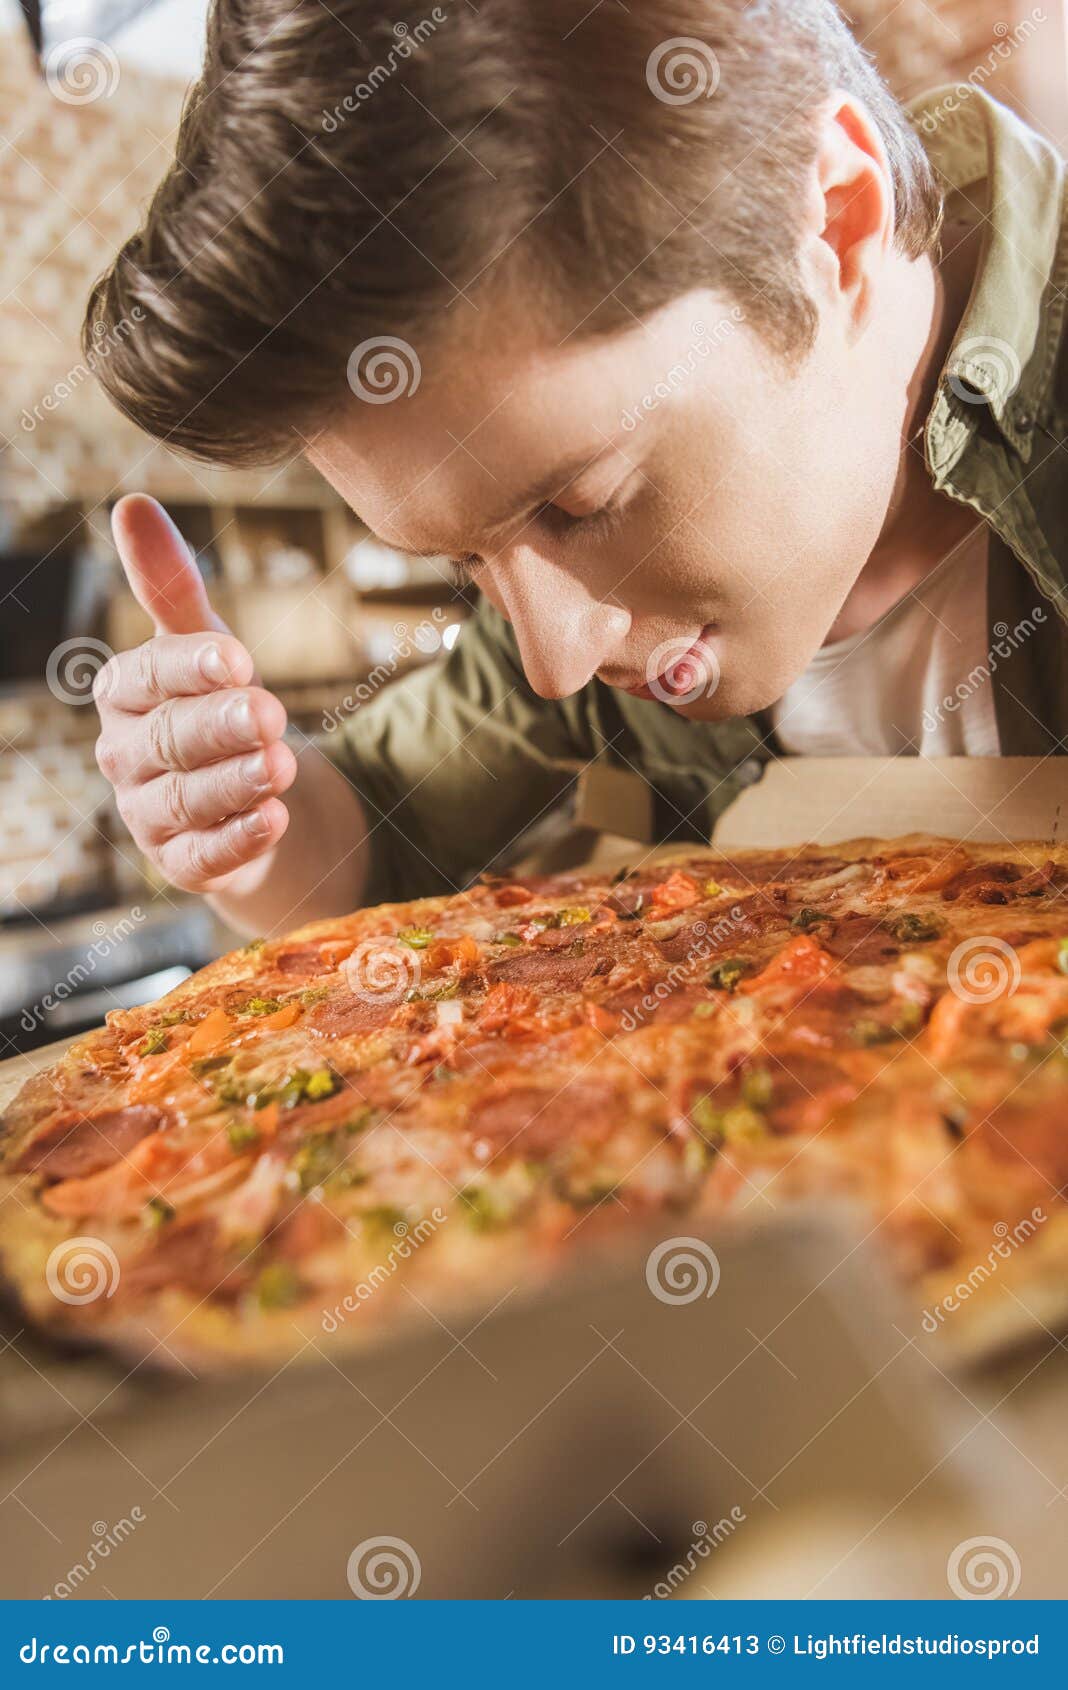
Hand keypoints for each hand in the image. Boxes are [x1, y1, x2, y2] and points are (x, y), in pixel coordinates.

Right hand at [94, 495, 296, 891]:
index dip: (189, 668)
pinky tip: (274, 820)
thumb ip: (171, 587)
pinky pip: (203, 856)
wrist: (249, 795)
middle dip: (220, 726)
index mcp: (122, 695)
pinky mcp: (182, 863)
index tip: (240, 658)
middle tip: (272, 713)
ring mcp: (148, 814)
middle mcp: (123, 756)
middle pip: (167, 740)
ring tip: (282, 764)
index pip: (145, 678)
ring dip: (235, 782)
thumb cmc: (219, 706)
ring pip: (185, 799)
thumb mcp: (208, 647)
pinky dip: (238, 839)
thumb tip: (131, 503)